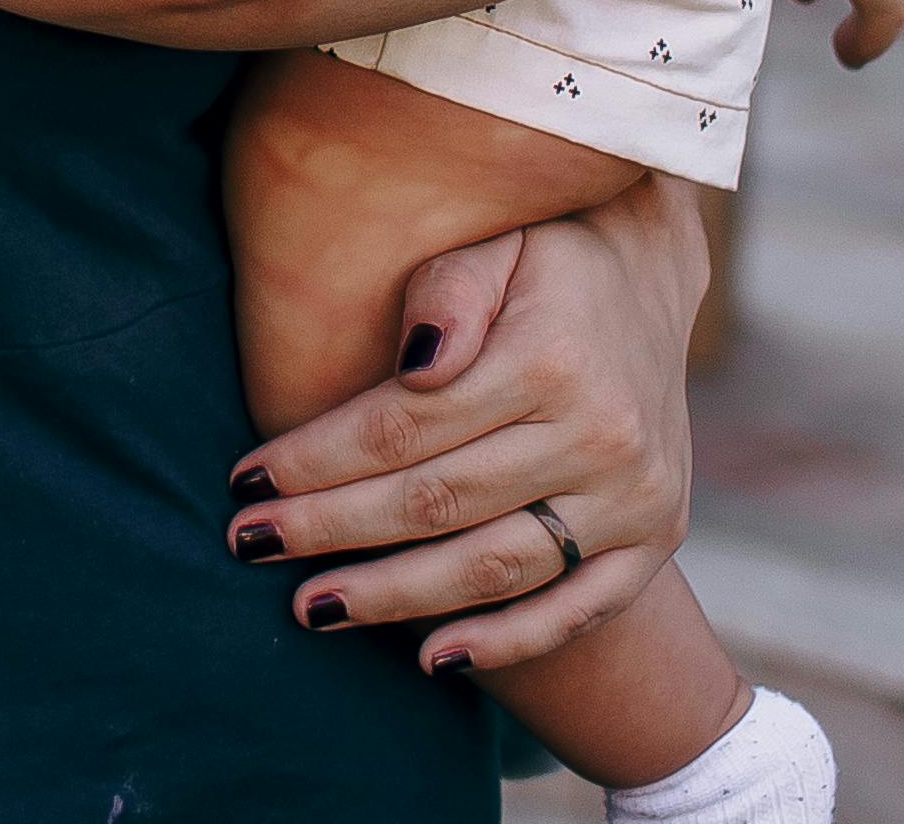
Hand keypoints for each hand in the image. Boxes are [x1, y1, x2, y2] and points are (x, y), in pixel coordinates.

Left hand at [225, 177, 705, 676]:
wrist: (649, 285)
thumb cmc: (541, 262)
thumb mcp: (495, 245)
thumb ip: (448, 291)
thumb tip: (416, 361)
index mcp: (551, 357)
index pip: (406, 426)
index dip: (318, 459)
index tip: (246, 479)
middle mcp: (602, 435)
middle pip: (438, 502)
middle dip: (331, 530)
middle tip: (249, 544)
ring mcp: (635, 498)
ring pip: (496, 567)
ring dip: (396, 597)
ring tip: (311, 606)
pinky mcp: (657, 542)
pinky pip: (577, 611)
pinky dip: (506, 644)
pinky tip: (431, 658)